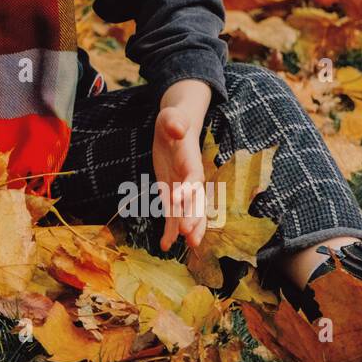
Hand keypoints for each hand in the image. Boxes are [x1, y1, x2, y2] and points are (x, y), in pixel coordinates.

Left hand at [151, 105, 206, 251]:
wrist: (175, 127)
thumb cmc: (174, 121)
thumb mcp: (171, 116)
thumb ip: (175, 122)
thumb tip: (178, 127)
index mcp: (191, 159)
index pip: (193, 177)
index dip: (189, 190)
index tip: (179, 200)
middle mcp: (190, 178)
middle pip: (195, 200)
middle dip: (194, 218)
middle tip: (191, 237)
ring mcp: (182, 188)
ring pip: (187, 212)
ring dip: (187, 229)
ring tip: (188, 245)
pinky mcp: (171, 193)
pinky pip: (172, 214)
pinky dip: (170, 229)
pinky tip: (166, 245)